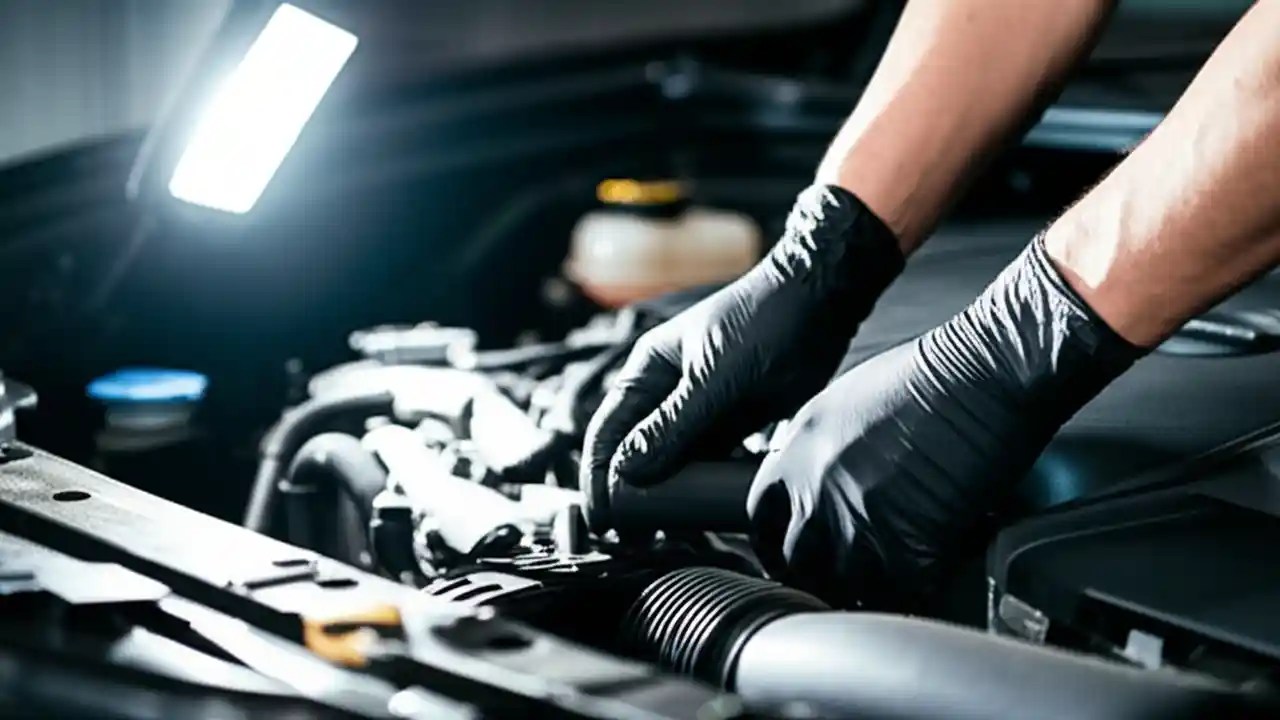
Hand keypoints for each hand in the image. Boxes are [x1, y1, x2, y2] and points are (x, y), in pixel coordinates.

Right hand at [580, 185, 902, 530]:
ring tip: (666, 534)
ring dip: (670, 495)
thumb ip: (673, 426)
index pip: (608, 431)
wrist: (821, 301)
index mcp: (648, 372)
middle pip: (637, 452)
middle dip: (632, 494)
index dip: (599, 475)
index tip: (602, 517)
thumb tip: (628, 471)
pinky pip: (711, 462)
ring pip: (674, 462)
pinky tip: (706, 511)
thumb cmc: (762, 322)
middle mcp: (667, 393)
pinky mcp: (734, 421)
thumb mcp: (713, 378)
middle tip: (633, 537)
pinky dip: (706, 485)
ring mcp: (701, 409)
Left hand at [747, 236, 1144, 608]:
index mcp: (798, 451)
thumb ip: (818, 450)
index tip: (789, 551)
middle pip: (796, 560)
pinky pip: (902, 593)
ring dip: (866, 587)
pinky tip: (930, 571)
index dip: (777, 539)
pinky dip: (916, 589)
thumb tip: (816, 482)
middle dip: (816, 571)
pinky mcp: (911, 546)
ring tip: (890, 576)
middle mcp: (818, 489)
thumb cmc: (930, 374)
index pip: (762, 516)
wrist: (986, 371)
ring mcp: (861, 521)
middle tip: (841, 574)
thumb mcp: (844, 402)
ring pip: (844, 586)